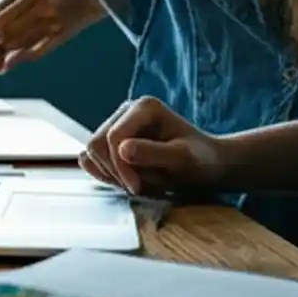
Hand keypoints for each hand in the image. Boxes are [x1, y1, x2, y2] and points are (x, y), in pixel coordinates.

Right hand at [80, 97, 228, 196]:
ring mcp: (116, 125)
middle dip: (115, 172)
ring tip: (139, 184)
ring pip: (92, 154)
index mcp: (144, 107)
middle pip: (97, 145)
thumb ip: (154, 153)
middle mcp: (126, 111)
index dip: (120, 167)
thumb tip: (122, 149)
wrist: (206, 168)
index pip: (113, 137)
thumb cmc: (200, 162)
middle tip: (139, 189)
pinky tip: (127, 181)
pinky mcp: (110, 142)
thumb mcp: (183, 160)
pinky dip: (105, 175)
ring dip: (112, 175)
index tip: (137, 188)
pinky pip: (91, 160)